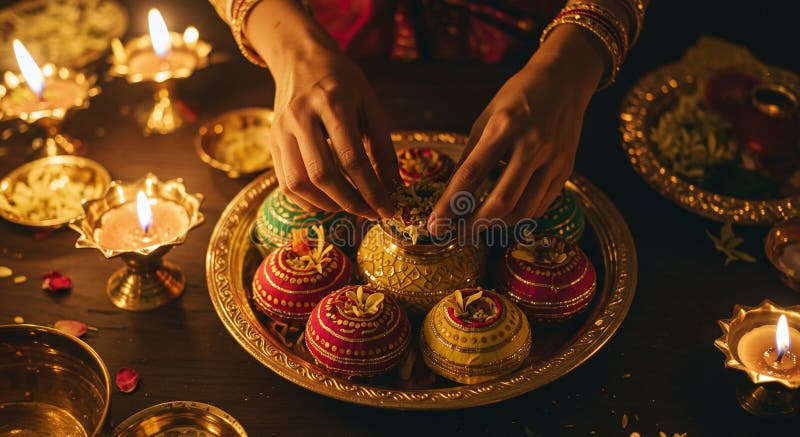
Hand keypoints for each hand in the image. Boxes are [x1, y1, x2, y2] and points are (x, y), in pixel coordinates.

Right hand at [245, 1, 397, 218]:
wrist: (300, 59)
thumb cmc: (342, 83)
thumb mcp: (370, 104)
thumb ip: (383, 146)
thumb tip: (393, 188)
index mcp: (332, 103)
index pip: (352, 158)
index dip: (372, 190)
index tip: (388, 209)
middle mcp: (301, 117)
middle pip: (322, 175)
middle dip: (351, 203)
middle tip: (371, 213)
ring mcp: (280, 130)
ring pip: (298, 183)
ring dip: (327, 205)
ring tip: (351, 207)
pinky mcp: (271, 143)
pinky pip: (285, 183)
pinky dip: (308, 200)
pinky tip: (328, 201)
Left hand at [429, 25, 604, 233]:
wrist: (565, 80)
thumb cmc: (518, 97)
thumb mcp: (487, 117)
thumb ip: (471, 155)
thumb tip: (452, 193)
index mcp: (504, 126)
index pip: (471, 174)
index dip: (450, 204)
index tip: (435, 225)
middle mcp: (532, 144)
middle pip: (501, 201)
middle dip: (475, 225)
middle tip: (457, 234)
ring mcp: (553, 159)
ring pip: (523, 210)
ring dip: (497, 226)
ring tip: (477, 228)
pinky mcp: (566, 169)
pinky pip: (540, 205)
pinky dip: (518, 217)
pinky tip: (503, 218)